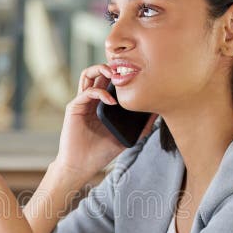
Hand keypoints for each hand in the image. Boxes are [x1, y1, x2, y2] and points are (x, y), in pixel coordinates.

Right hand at [54, 64, 154, 180]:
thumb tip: (157, 116)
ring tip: (115, 74)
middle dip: (112, 65)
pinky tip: (112, 102)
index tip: (137, 72)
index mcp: (101, 103)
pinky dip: (100, 93)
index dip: (120, 72)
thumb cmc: (100, 153)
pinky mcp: (74, 108)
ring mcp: (82, 102)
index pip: (110, 79)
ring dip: (101, 69)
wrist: (80, 167)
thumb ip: (140, 127)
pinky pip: (86, 92)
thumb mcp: (125, 138)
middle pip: (99, 71)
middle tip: (126, 68)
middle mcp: (91, 100)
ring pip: (88, 75)